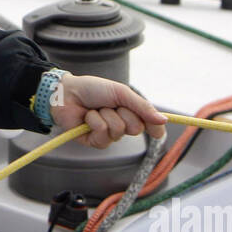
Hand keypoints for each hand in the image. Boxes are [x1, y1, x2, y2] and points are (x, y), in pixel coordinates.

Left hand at [49, 73, 167, 148]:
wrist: (67, 92)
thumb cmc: (93, 89)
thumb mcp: (121, 93)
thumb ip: (142, 107)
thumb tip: (163, 120)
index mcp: (130, 112)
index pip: (148, 125)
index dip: (155, 128)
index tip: (158, 131)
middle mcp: (121, 125)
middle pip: (136, 128)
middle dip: (124, 113)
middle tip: (111, 104)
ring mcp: (108, 135)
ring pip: (118, 131)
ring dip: (106, 116)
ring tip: (96, 109)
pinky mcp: (94, 142)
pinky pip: (103, 136)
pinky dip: (95, 123)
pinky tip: (87, 118)